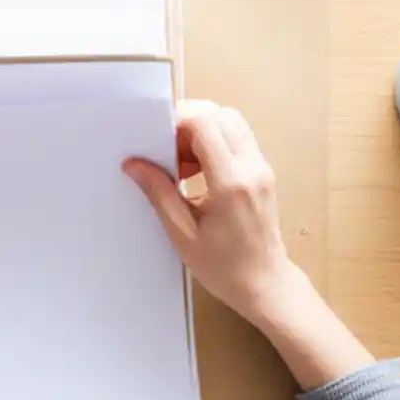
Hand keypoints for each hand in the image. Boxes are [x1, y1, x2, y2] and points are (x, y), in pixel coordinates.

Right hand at [124, 101, 294, 320]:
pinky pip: (238, 139)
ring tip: (182, 164)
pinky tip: (198, 171)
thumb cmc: (225, 267)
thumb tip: (134, 164)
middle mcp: (252, 168)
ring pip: (231, 122)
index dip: (177, 121)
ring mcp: (262, 168)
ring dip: (202, 132)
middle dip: (188, 123)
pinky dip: (215, 143)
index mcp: (231, 184)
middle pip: (220, 115)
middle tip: (168, 151)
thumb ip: (159, 193)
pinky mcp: (263, 172)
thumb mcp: (182, 233)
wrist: (264, 284)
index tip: (157, 138)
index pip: (206, 124)